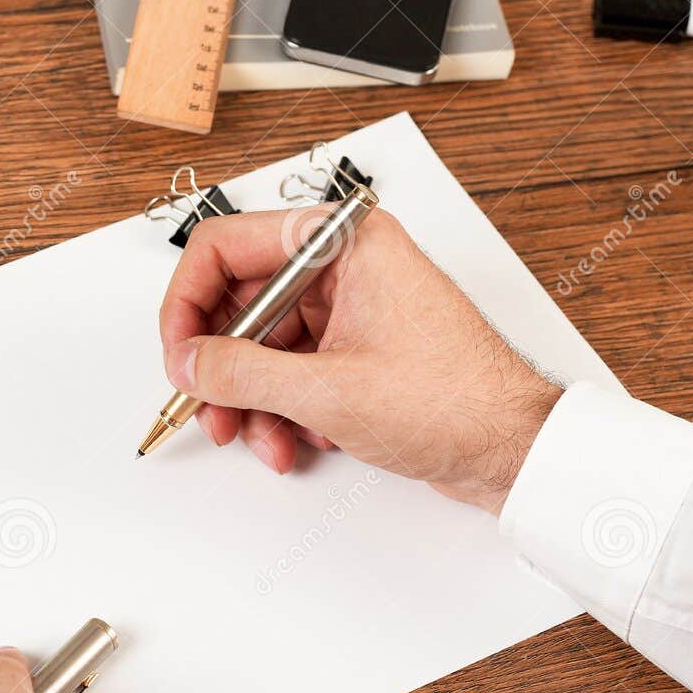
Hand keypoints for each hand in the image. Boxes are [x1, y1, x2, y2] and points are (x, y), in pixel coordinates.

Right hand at [159, 207, 562, 512]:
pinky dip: (285, 408)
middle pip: (241, 301)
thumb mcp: (326, 391)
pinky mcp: (358, 346)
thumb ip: (241, 372)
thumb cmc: (455, 402)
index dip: (189, 303)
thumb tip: (188, 363)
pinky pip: (294, 367)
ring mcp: (353, 305)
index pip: (228, 246)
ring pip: (265, 343)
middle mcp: (346, 263)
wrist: (513, 450)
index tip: (179, 354)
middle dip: (223, 367)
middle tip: (210, 411)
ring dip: (253, 399)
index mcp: (343, 241)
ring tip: (264, 440)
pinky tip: (303, 439)